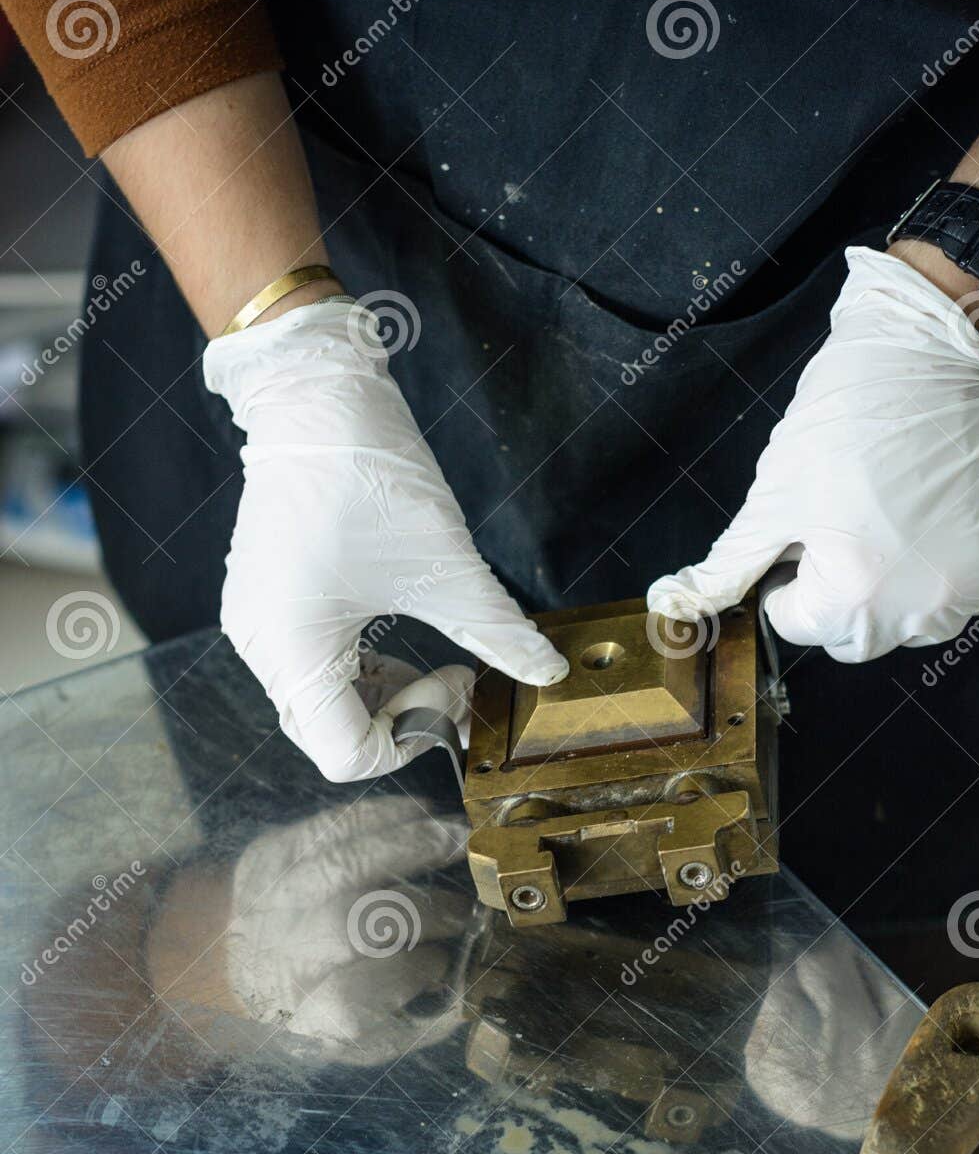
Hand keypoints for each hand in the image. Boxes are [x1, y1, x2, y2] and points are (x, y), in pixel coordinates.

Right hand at [203, 299, 566, 779]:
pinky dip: (357, 667)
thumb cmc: (371, 476)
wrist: (315, 398)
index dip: (413, 739)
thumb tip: (547, 673)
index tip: (455, 682)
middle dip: (402, 720)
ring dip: (382, 696)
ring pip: (321, 703)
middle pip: (331, 734)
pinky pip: (309, 664)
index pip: (348, 755)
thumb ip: (498, 632)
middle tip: (457, 678)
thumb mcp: (448, 566)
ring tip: (435, 657)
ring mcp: (255, 623)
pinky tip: (397, 635)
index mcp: (294, 652)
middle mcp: (261, 649)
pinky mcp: (263, 599)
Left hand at [647, 246, 978, 661]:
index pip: (798, 624)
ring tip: (892, 512)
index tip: (801, 535)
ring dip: (895, 584)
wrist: (934, 349)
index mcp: (856, 597)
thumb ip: (732, 562)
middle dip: (838, 592)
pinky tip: (937, 509)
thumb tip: (680, 603)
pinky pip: (971, 585)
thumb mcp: (775, 492)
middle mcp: (924, 606)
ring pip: (914, 618)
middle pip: (855, 635)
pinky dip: (950, 560)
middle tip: (843, 525)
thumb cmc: (852, 415)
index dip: (788, 578)